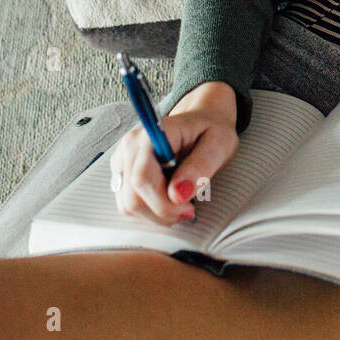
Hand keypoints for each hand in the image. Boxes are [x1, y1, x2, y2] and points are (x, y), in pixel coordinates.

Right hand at [108, 84, 238, 225]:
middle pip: (132, 197)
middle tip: (189, 208)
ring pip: (127, 206)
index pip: (142, 178)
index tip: (189, 207)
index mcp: (151, 134)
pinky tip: (168, 200)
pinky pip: (127, 205)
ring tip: (181, 203)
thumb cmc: (211, 133)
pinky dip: (149, 211)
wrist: (202, 125)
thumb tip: (177, 195)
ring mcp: (122, 160)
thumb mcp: (218, 146)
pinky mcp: (121, 174)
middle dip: (163, 211)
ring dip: (156, 214)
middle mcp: (130, 146)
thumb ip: (199, 167)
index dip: (163, 202)